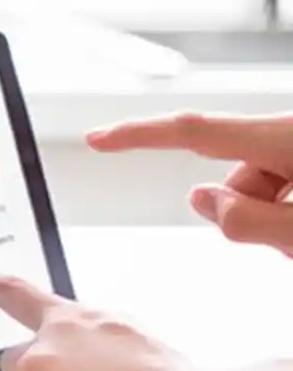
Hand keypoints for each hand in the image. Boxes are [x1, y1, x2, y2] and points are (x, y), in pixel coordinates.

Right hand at [88, 113, 292, 256]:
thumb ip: (247, 220)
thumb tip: (200, 199)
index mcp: (282, 135)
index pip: (192, 132)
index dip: (138, 135)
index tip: (97, 139)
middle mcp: (287, 130)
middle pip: (233, 177)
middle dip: (248, 213)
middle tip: (287, 240)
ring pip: (258, 188)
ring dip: (273, 219)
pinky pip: (281, 187)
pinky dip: (287, 212)